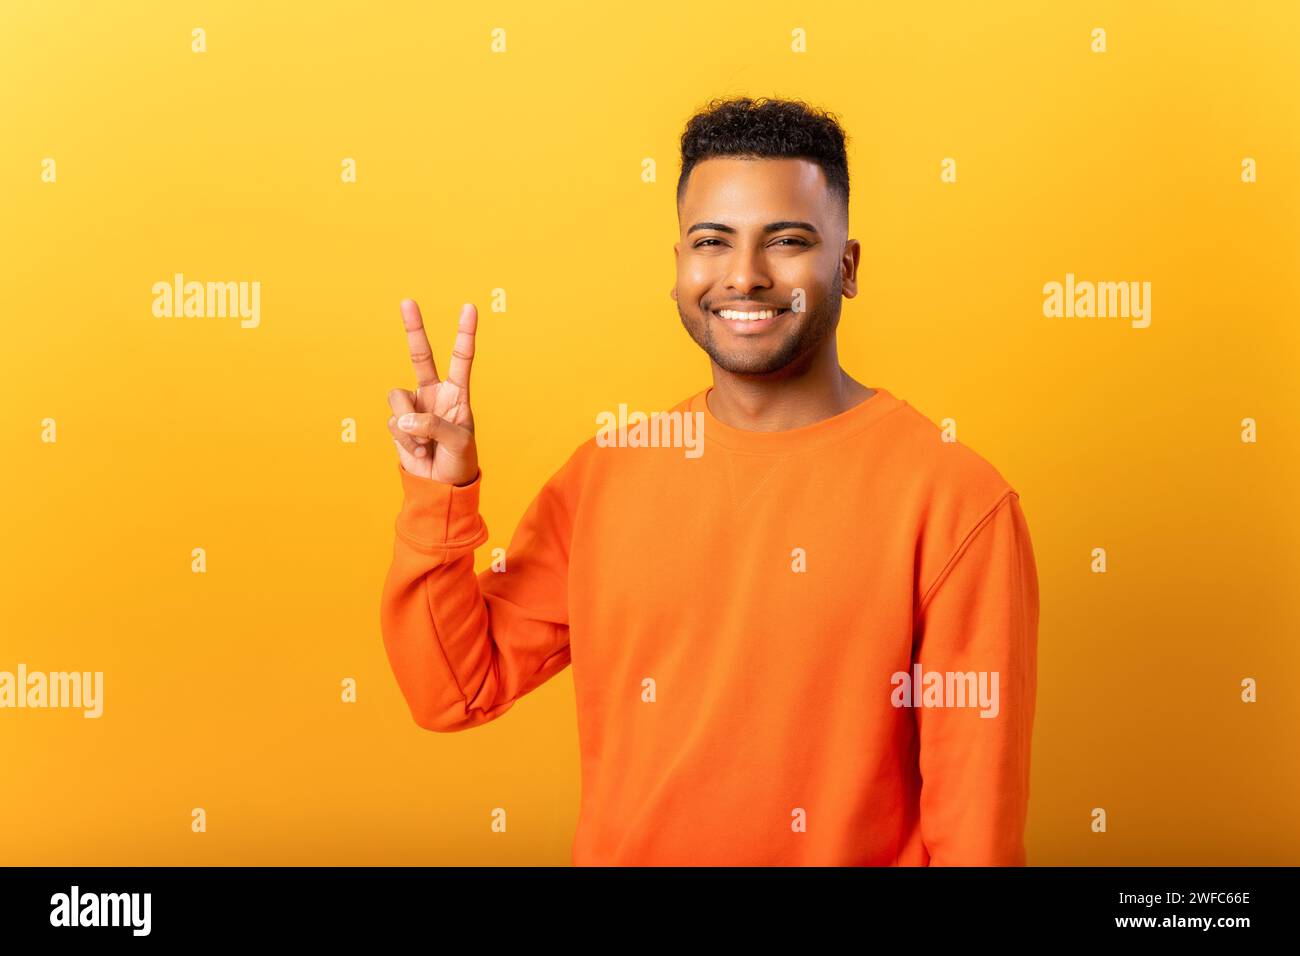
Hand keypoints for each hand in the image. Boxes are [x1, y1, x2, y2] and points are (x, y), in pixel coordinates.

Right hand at [387, 299, 478, 485]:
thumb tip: (404, 419)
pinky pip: (394, 422)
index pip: (462, 358)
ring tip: (426, 445)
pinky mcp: (399, 422)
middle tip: (408, 301)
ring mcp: (414, 406)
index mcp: (457, 393)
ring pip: (398, 398)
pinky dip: (406, 441)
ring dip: (410, 426)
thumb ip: (433, 426)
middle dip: (414, 329)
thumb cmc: (460, 461)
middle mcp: (434, 394)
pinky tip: (418, 452)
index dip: (465, 333)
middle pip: (420, 356)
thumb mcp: (458, 443)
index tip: (470, 308)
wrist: (442, 485)